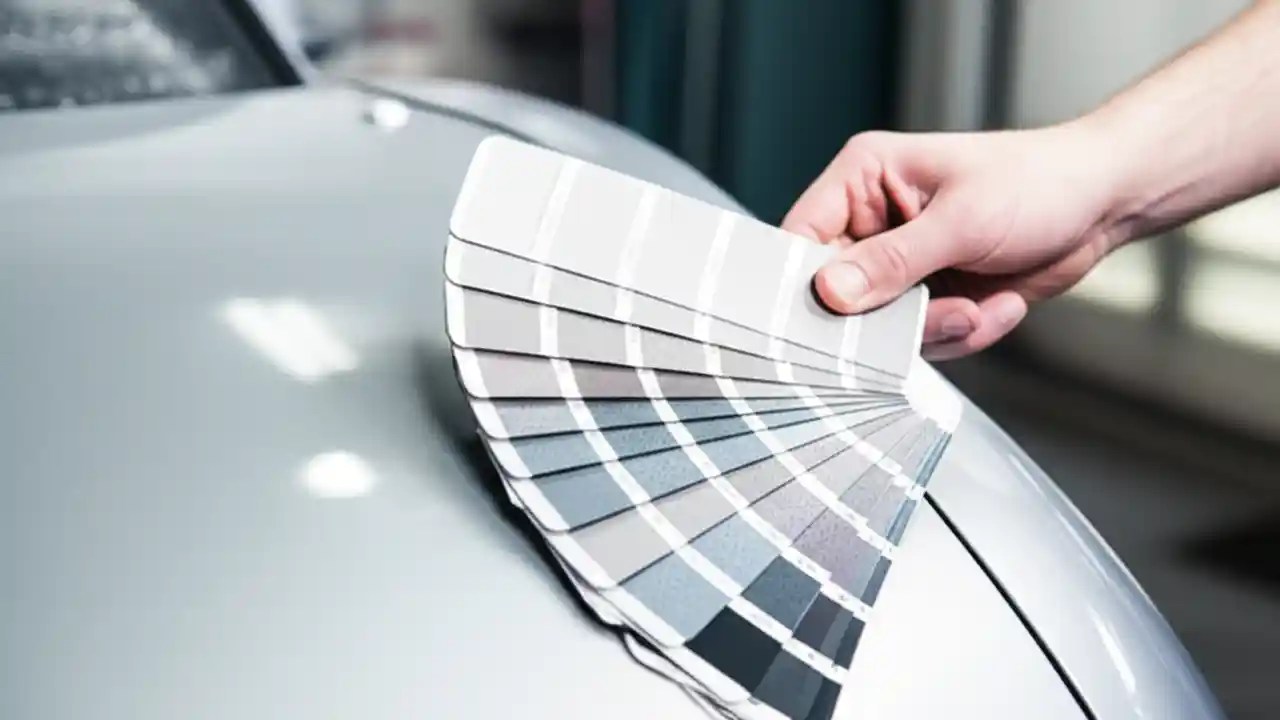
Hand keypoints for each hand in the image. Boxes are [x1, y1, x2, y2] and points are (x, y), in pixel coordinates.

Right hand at [783, 125, 1127, 359]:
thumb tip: (829, 293)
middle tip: (945, 312)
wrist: (1101, 204)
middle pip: (838, 296)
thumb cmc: (1038, 184)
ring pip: (881, 328)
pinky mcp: (928, 296)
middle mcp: (871, 222)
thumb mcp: (961, 221)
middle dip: (894, 318)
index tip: (829, 319)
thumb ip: (891, 262)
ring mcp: (899, 264)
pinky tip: (998, 305)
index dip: (807, 283)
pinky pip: (921, 339)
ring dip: (936, 329)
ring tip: (980, 306)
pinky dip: (962, 334)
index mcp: (863, 179)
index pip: (801, 238)